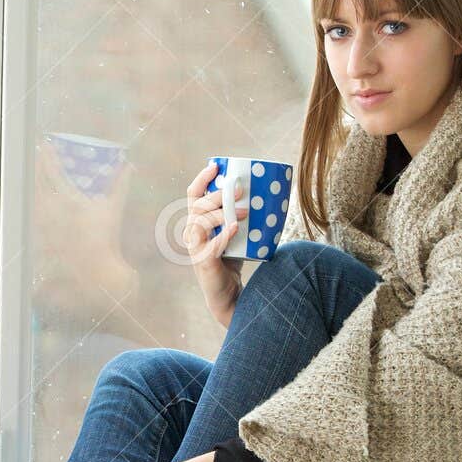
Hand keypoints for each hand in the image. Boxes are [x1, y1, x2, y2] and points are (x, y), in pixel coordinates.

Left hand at [34, 143, 139, 317]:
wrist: (96, 268)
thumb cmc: (106, 237)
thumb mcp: (114, 208)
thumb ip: (120, 185)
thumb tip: (129, 165)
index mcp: (69, 200)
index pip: (52, 172)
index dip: (47, 156)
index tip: (44, 144)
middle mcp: (53, 210)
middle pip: (37, 182)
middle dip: (36, 166)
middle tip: (37, 155)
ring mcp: (45, 224)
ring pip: (32, 197)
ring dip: (31, 183)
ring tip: (33, 175)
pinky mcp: (41, 235)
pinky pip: (32, 215)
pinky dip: (31, 204)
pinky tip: (31, 200)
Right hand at [184, 161, 244, 326]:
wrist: (230, 295)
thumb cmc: (233, 260)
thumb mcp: (237, 233)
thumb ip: (243, 215)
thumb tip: (268, 192)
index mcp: (197, 222)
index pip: (193, 195)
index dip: (202, 179)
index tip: (216, 166)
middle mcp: (192, 234)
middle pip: (197, 206)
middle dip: (217, 194)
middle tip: (240, 189)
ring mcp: (196, 249)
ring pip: (200, 223)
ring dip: (221, 213)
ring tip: (244, 211)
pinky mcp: (204, 264)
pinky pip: (210, 247)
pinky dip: (223, 236)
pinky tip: (235, 229)